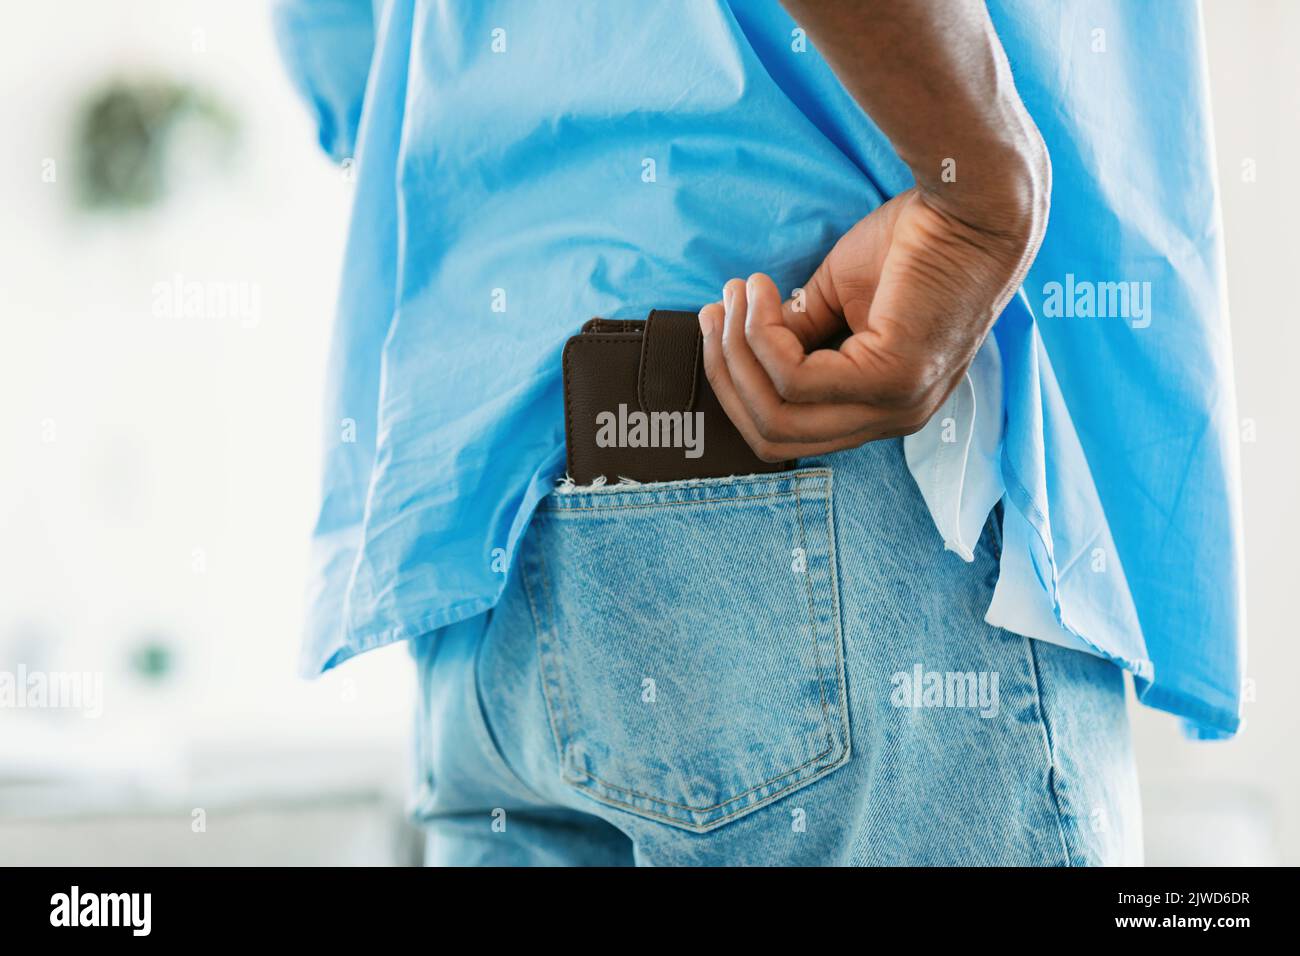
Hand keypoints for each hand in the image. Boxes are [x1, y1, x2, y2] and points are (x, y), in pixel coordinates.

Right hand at [698, 183, 1046, 461]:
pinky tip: (762, 293)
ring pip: (777, 413)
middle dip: (728, 374)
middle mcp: (892, 419)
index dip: (739, 385)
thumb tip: (741, 348)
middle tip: (716, 312)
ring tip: (736, 296)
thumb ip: (796, 335)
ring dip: (738, 351)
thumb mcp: (838, 298)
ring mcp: (895, 406)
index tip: (720, 327)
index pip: (789, 434)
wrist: (972, 204)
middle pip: (773, 436)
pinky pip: (794, 377)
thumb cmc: (915, 240)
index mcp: (884, 408)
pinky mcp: (892, 378)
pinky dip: (761, 334)